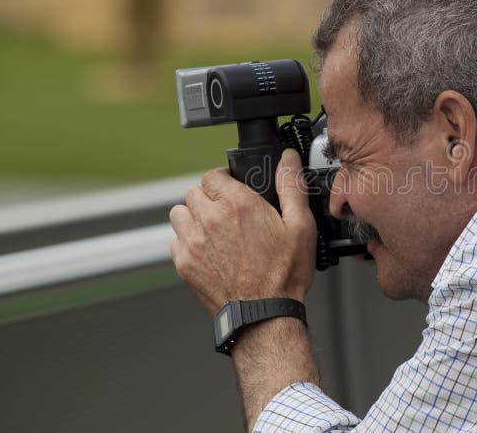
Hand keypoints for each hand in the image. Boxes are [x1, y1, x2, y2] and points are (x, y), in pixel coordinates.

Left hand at [169, 149, 316, 314]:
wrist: (263, 315)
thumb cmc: (283, 275)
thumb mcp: (301, 226)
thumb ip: (292, 187)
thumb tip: (288, 160)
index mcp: (239, 204)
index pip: (214, 175)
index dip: (224, 180)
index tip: (233, 188)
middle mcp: (210, 219)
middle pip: (194, 192)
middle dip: (209, 197)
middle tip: (226, 211)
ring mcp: (193, 242)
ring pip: (180, 213)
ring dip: (193, 216)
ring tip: (213, 229)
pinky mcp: (184, 263)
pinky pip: (176, 240)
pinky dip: (188, 241)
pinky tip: (208, 251)